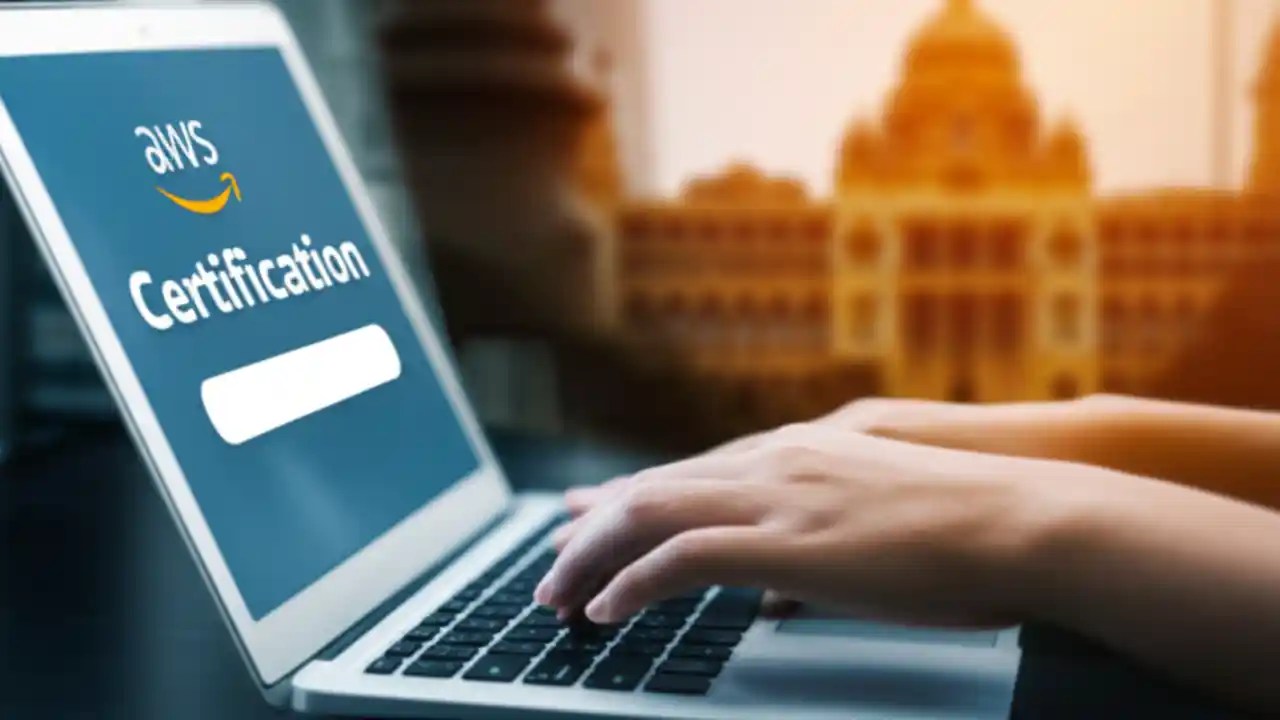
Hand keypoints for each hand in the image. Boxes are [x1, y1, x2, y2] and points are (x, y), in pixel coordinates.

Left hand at [536, 421, 1056, 625]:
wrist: (1026, 515)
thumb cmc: (970, 528)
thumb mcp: (877, 523)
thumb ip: (815, 545)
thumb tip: (771, 592)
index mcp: (799, 453)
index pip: (691, 472)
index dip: (633, 496)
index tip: (591, 514)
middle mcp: (776, 462)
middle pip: (657, 489)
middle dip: (595, 528)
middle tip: (551, 560)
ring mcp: (778, 497)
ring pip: (651, 516)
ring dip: (594, 558)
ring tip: (557, 595)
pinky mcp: (787, 541)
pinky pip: (681, 559)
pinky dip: (632, 584)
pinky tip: (606, 610)